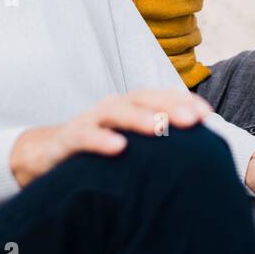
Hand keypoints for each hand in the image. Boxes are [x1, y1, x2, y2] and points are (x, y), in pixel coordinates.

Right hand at [9, 90, 212, 187]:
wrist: (47, 153)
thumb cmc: (99, 148)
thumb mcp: (129, 143)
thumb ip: (156, 144)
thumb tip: (198, 156)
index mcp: (130, 106)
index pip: (160, 97)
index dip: (184, 102)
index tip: (207, 115)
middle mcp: (112, 107)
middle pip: (143, 99)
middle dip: (169, 107)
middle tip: (193, 120)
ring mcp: (90, 121)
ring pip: (117, 112)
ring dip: (140, 118)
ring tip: (161, 128)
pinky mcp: (68, 139)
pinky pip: (85, 137)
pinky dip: (101, 140)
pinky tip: (119, 148)